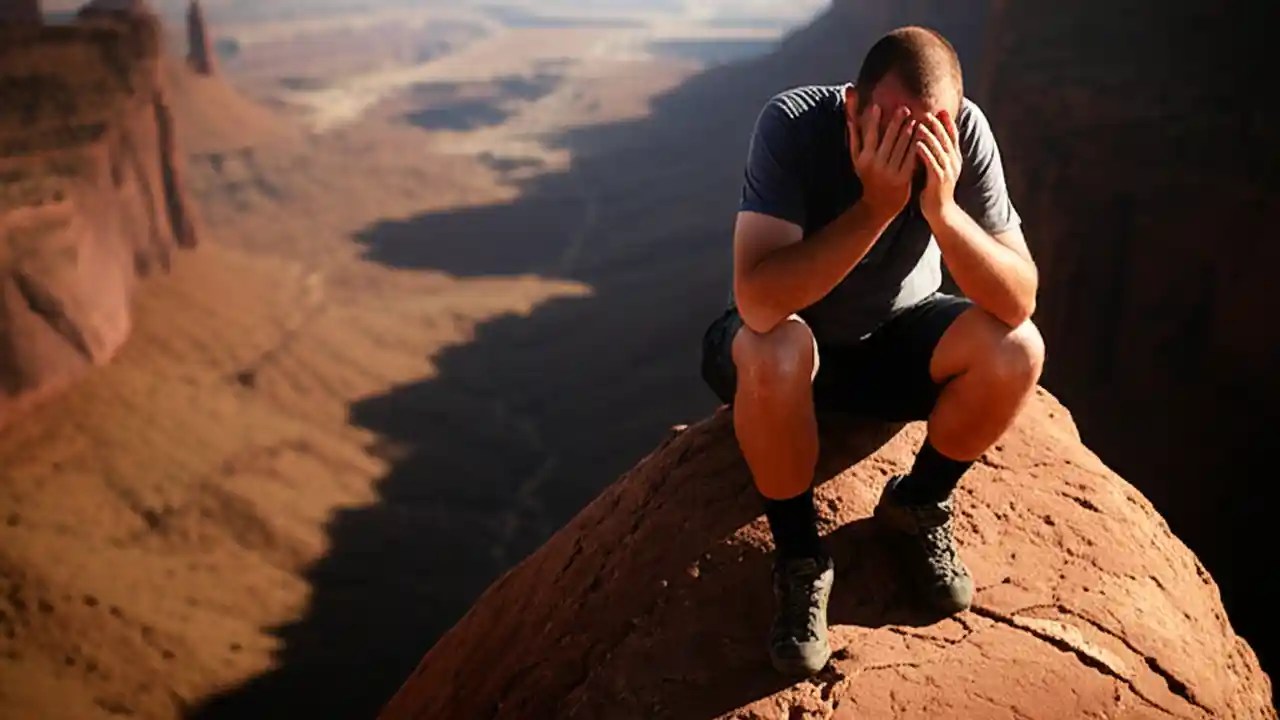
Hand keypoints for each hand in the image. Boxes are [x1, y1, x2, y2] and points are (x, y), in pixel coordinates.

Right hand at [848, 94, 915, 219]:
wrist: (880, 203)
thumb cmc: (868, 174)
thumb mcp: (856, 157)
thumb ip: (854, 135)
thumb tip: (850, 116)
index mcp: (863, 158)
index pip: (868, 136)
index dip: (872, 121)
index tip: (877, 106)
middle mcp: (875, 164)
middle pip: (887, 139)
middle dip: (895, 123)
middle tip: (903, 108)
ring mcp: (890, 171)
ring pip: (901, 147)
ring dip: (909, 131)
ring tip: (914, 118)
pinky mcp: (903, 177)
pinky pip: (911, 157)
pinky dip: (916, 144)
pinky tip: (921, 134)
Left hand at [916, 111, 962, 222]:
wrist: (940, 212)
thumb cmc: (934, 191)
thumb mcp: (937, 170)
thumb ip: (935, 155)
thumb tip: (928, 140)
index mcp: (954, 159)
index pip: (953, 137)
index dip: (947, 123)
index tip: (940, 110)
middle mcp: (953, 163)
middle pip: (947, 139)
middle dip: (938, 125)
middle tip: (927, 112)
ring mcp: (947, 171)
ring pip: (940, 149)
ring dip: (930, 136)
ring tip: (919, 125)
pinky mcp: (939, 180)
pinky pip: (932, 163)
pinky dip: (925, 152)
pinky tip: (916, 144)